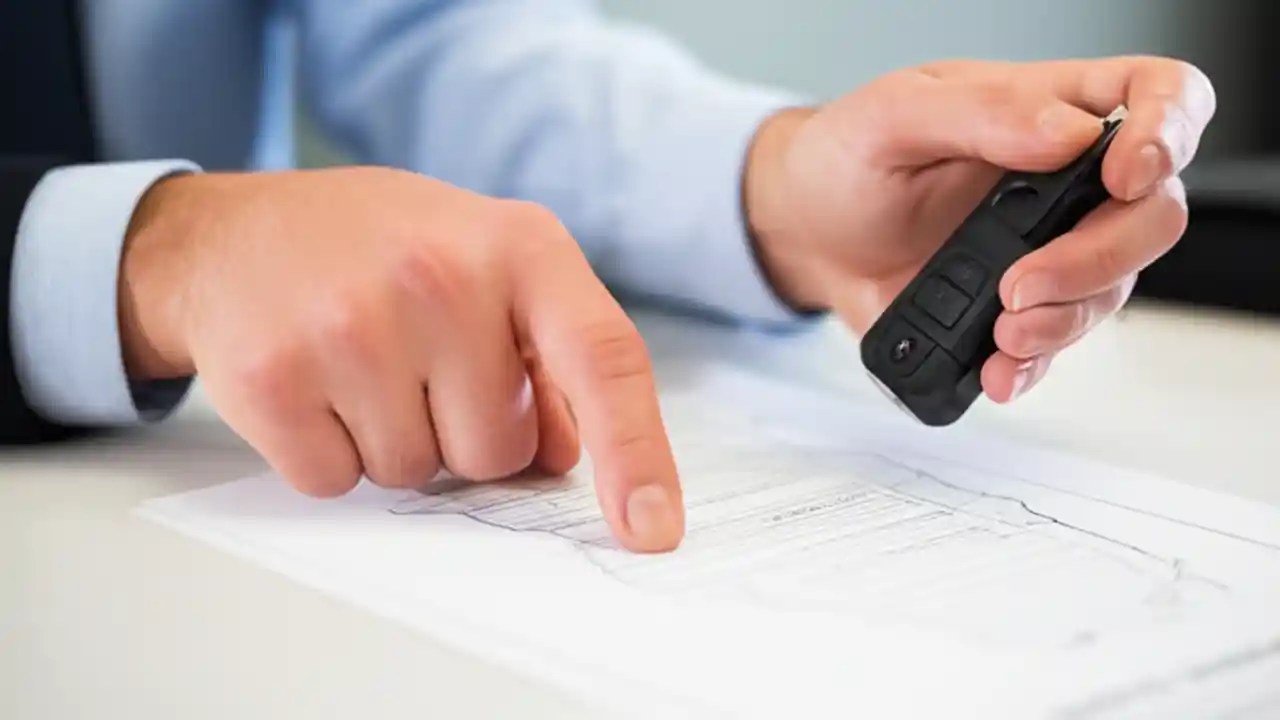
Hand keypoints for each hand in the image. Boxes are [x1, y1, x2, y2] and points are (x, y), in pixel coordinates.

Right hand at [119, 168, 682, 551]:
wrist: (234, 233)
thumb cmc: (383, 252)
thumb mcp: (486, 265)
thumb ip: (548, 355)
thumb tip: (574, 459)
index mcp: (519, 245)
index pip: (604, 359)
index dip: (637, 453)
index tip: (652, 530)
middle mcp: (441, 275)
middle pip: (498, 453)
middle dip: (464, 435)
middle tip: (417, 365)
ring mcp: (352, 325)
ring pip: (416, 475)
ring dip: (394, 442)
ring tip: (360, 365)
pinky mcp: (274, 377)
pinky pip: (336, 482)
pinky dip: (328, 454)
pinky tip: (313, 385)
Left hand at [746, 56, 1215, 400]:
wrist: (806, 234)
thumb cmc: (846, 158)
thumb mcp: (892, 115)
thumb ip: (980, 111)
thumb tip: (1068, 133)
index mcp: (1050, 108)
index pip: (1161, 97)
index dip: (1168, 133)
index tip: (1119, 179)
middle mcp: (1066, 181)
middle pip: (1152, 214)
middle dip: (1099, 259)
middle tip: (1019, 283)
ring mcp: (1049, 248)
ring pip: (1112, 288)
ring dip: (1062, 320)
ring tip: (997, 331)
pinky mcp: (1019, 307)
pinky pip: (1056, 342)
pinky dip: (1031, 364)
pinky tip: (994, 368)